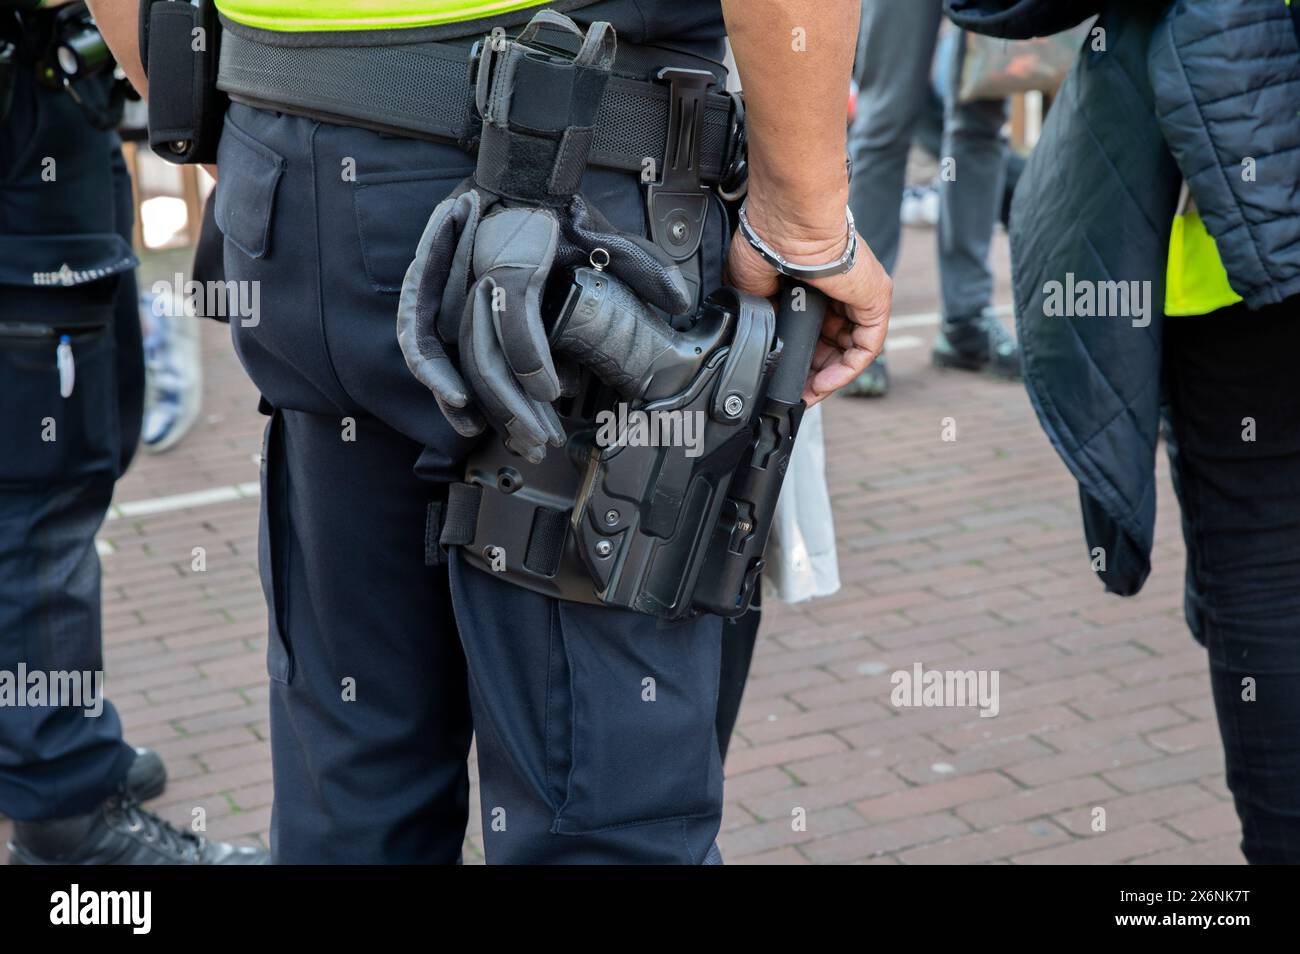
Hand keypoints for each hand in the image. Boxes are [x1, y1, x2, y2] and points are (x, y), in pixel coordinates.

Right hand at [727, 202, 890, 406]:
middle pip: (834, 344)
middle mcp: (841, 289)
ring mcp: (861, 294)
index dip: (800, 358)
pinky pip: (867, 346)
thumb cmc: (765, 244)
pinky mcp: (875, 299)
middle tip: (795, 391)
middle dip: (813, 372)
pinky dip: (847, 369)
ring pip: (852, 348)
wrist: (785, 227)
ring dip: (831, 376)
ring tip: (808, 392)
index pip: (816, 331)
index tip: (783, 377)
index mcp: (814, 284)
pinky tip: (824, 382)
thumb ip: (762, 316)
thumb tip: (759, 343)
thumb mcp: (753, 290)